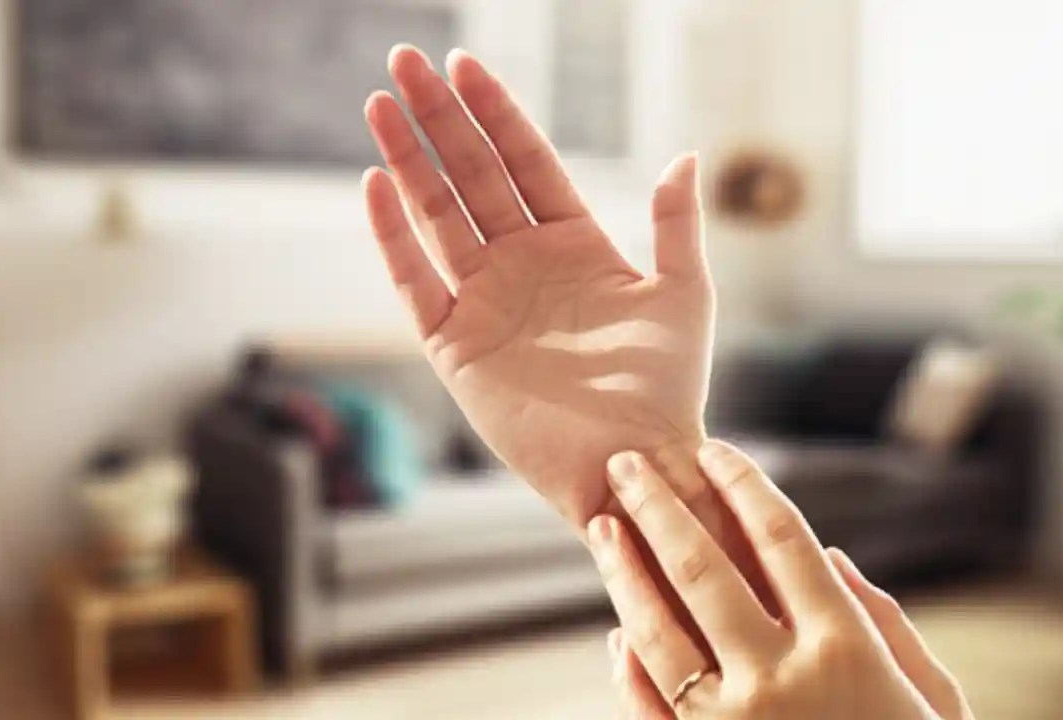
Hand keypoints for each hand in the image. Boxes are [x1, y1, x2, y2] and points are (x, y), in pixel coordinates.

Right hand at [361, 45, 713, 527]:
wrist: (632, 463)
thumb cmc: (665, 387)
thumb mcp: (682, 295)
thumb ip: (676, 226)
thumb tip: (686, 155)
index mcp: (574, 244)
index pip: (525, 161)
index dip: (496, 112)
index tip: (465, 65)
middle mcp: (523, 264)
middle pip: (471, 175)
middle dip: (440, 118)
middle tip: (405, 60)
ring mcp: (484, 301)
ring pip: (437, 216)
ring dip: (408, 161)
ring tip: (380, 104)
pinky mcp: (454, 345)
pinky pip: (416, 280)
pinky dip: (394, 236)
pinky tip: (376, 184)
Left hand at [587, 441, 974, 719]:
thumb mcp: (934, 701)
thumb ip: (887, 624)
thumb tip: (834, 557)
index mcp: (846, 648)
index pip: (781, 538)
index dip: (743, 485)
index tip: (714, 450)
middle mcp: (781, 679)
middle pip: (704, 568)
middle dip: (660, 507)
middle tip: (625, 463)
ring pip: (659, 630)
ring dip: (624, 572)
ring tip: (602, 526)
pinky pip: (651, 707)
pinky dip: (630, 667)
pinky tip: (618, 631)